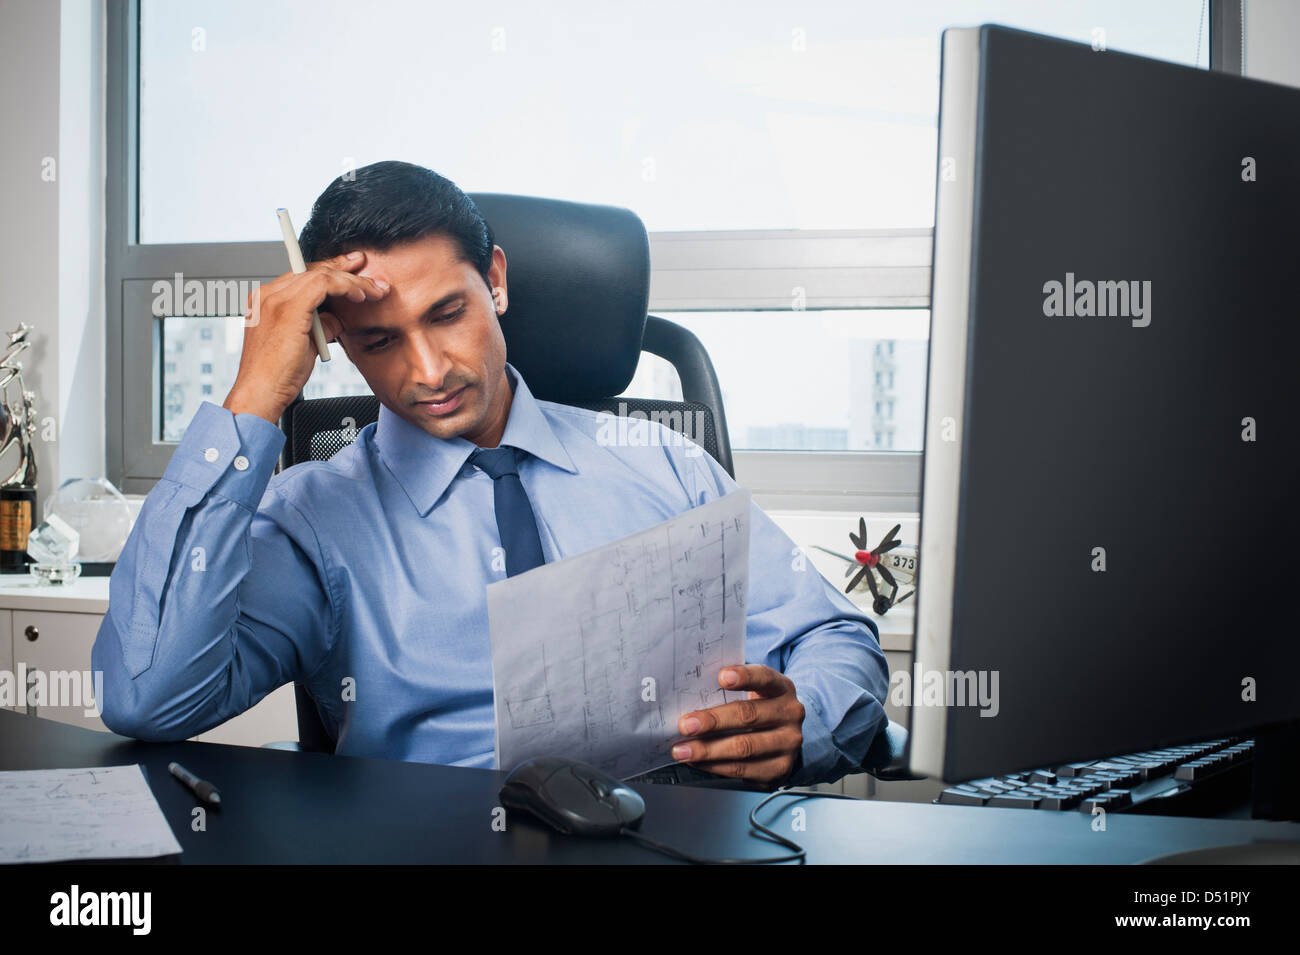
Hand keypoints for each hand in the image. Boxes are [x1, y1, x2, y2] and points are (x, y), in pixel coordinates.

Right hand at [222, 251, 389, 422]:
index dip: (330, 270)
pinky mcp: (288, 309)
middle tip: (368, 269)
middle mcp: (268, 295)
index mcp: (267, 301)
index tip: (353, 270)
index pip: (302, 275)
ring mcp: (275, 299)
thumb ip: (321, 325)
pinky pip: (323, 285)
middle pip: (311, 269)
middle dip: (344, 268)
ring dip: (352, 281)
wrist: (260, 394)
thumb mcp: (305, 344)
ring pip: (321, 275)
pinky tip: (360, 295)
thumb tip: (339, 318)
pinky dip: (346, 287)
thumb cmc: (278, 376)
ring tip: (374, 289)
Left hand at [670, 664, 805, 784]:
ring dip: (707, 750)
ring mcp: (787, 743)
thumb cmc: (758, 708)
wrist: (783, 738)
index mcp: (782, 688)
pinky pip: (742, 769)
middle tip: (685, 725)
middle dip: (712, 721)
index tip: (721, 677)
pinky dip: (714, 766)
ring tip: (683, 750)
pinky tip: (697, 762)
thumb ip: (729, 689)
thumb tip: (689, 691)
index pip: (764, 677)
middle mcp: (790, 714)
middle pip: (748, 715)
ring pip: (743, 747)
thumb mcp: (752, 692)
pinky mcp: (779, 769)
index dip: (744, 676)